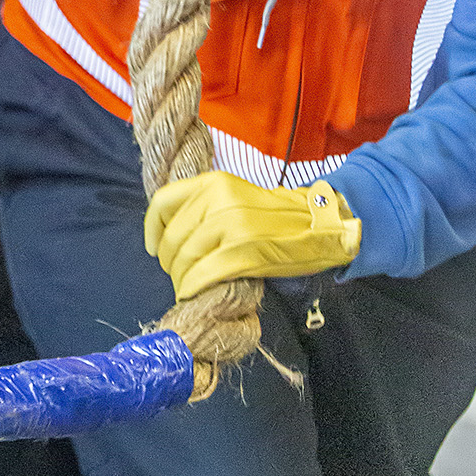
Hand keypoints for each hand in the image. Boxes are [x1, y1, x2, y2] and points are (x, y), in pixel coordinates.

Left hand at [144, 171, 360, 301]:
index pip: (162, 203)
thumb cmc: (277, 218)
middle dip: (170, 264)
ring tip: (189, 287)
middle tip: (179, 276)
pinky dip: (194, 289)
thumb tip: (170, 234)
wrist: (322, 226)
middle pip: (172, 238)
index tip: (154, 248)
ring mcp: (231, 226)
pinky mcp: (243, 252)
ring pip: (184, 259)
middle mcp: (219, 200)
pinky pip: (202, 275)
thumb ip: (204, 207)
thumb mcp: (236, 197)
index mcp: (215, 182)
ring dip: (182, 280)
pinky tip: (197, 293)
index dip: (152, 231)